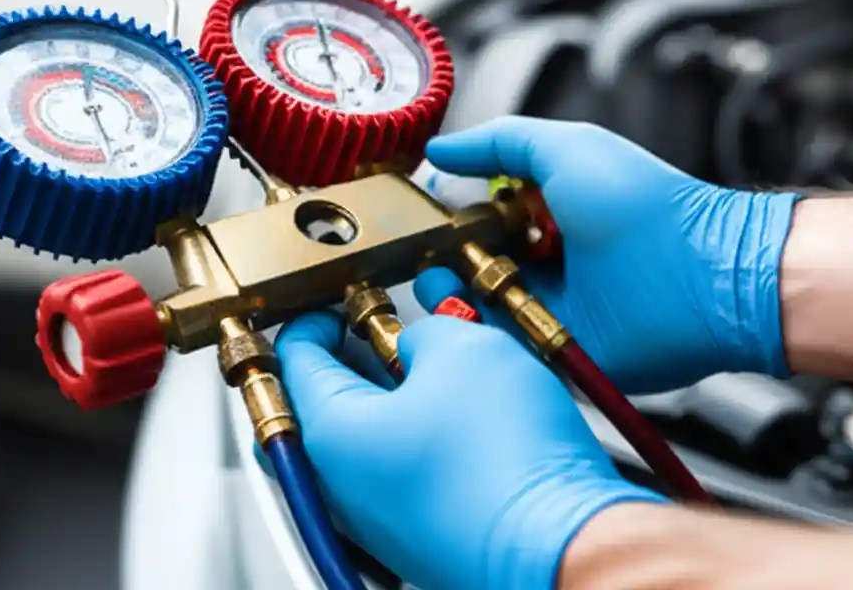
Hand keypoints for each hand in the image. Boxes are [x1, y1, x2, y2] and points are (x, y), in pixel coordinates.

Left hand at [275, 311, 660, 589]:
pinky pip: (402, 475)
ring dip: (388, 399)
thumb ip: (429, 331)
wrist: (558, 545)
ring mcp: (381, 520)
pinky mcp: (423, 537)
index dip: (316, 318)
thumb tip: (424, 342)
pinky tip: (458, 416)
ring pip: (363, 445)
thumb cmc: (508, 462)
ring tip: (431, 368)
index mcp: (331, 434)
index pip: (294, 360)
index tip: (336, 307)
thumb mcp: (465, 350)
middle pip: (316, 411)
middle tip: (369, 337)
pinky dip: (418, 438)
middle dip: (342, 366)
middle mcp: (342, 487)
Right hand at [415, 117, 798, 392]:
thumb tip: (439, 150)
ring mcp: (548, 305)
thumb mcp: (566, 147)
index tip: (414, 208)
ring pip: (474, 302)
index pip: (475, 210)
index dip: (443, 210)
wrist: (699, 277)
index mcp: (547, 207)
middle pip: (466, 259)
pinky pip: (498, 342)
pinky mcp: (553, 349)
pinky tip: (466, 307)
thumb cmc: (644, 206)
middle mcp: (544, 256)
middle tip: (424, 249)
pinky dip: (475, 329)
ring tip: (443, 277)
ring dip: (448, 290)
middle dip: (437, 255)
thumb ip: (499, 143)